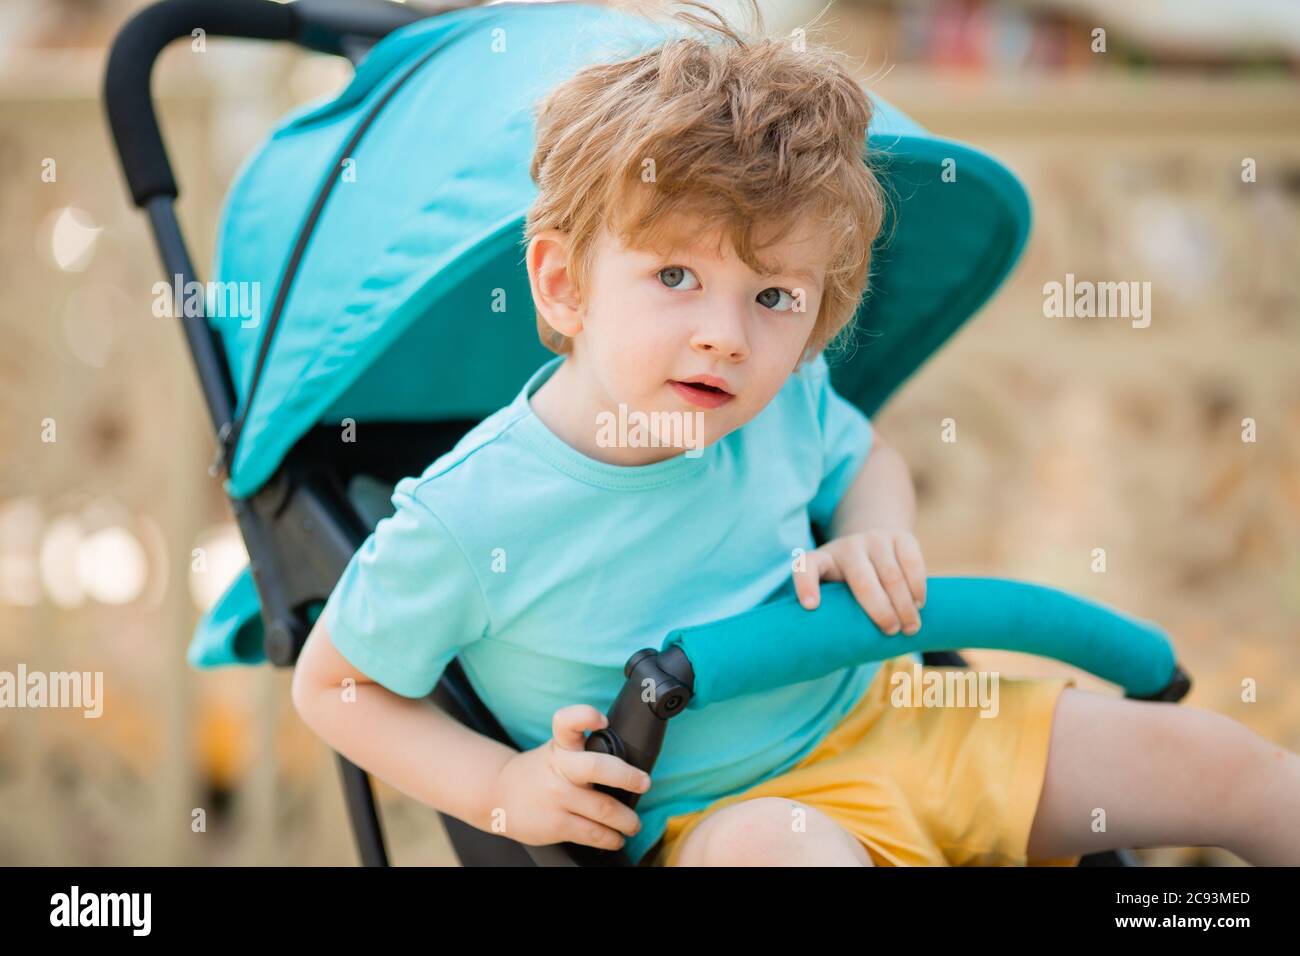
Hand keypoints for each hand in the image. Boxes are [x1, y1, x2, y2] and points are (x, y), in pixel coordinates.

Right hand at [487, 704, 649, 850]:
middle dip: (628, 776)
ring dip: (627, 820)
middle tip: (645, 783)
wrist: (498, 795)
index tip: (601, 720)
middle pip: (597, 767)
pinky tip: (617, 839)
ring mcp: (557, 797)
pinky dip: (611, 838)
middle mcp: (559, 769)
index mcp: (560, 745)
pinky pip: (593, 833)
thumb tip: (629, 766)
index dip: (585, 716)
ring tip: (634, 824)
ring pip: (604, 809)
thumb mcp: (556, 751)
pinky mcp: (556, 824)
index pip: (567, 722)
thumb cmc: (539, 772)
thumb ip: (584, 751)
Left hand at [792, 529, 926, 635]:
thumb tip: (829, 651)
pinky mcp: (900, 537)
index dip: (806, 585)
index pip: (805, 567)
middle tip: (891, 631)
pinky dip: (917, 586)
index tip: (811, 606)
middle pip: (862, 581)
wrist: (874, 544)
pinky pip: (912, 562)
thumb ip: (830, 612)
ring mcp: (874, 539)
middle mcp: (847, 547)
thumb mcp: (833, 591)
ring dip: (904, 605)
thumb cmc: (849, 580)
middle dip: (880, 610)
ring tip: (910, 627)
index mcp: (821, 560)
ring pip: (891, 574)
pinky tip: (918, 603)